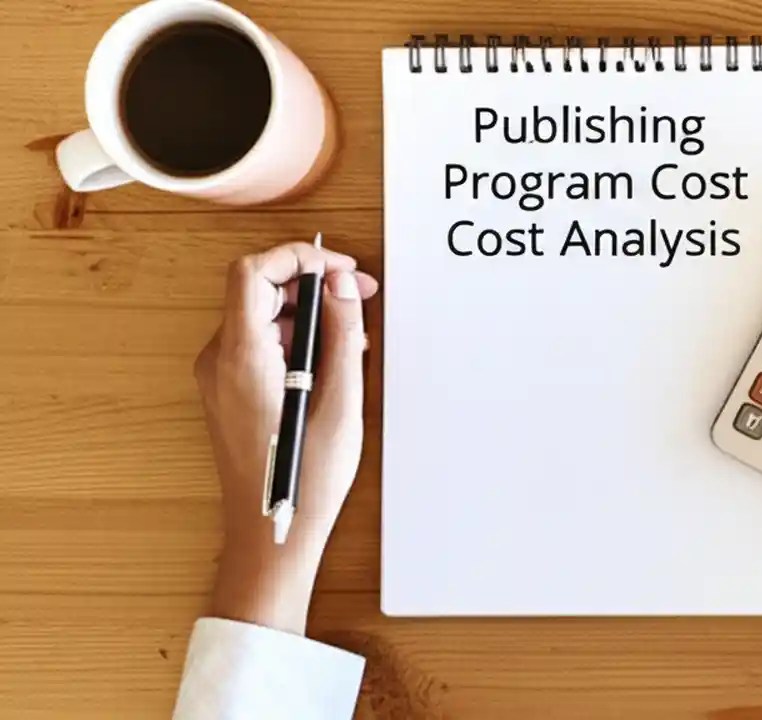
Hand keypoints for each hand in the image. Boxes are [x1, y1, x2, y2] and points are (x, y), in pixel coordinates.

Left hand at [194, 242, 377, 633]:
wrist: (270, 531)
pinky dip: (296, 339)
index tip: (339, 269)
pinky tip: (333, 361)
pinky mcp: (230, 390)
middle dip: (312, 284)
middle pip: (259, 290)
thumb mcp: (339, 400)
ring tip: (354, 337)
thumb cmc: (303, 478)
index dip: (298, 258)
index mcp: (243, 358)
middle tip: (360, 296)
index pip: (254, 272)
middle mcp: (221, 361)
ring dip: (308, 314)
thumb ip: (340, 335)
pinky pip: (261, 343)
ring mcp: (221, 376)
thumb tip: (340, 285)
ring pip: (262, 316)